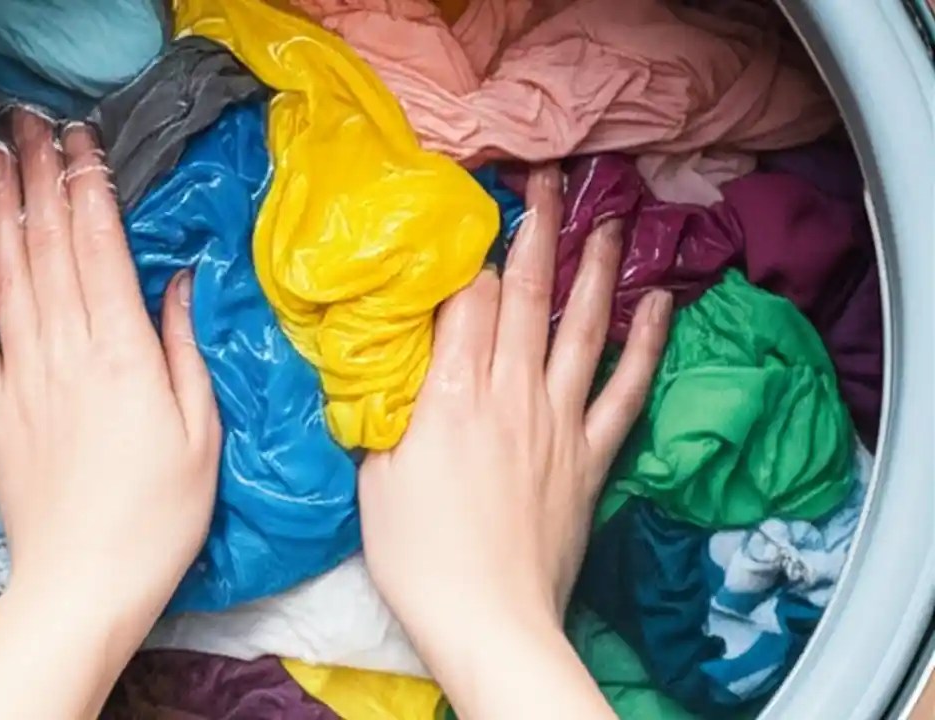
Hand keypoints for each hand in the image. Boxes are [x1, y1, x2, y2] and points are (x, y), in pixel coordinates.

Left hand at [0, 109, 220, 719]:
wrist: (84, 584)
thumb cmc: (160, 515)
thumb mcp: (200, 431)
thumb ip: (184, 349)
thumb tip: (178, 282)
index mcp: (125, 353)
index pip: (100, 249)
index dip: (89, 188)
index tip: (82, 142)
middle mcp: (66, 350)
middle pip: (48, 246)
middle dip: (39, 178)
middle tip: (29, 123)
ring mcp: (22, 375)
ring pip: (5, 275)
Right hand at [359, 165, 670, 715]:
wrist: (489, 619)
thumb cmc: (419, 555)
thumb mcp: (376, 474)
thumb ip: (387, 410)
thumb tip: (386, 363)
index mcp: (453, 394)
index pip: (470, 299)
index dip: (474, 251)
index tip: (477, 211)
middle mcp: (512, 393)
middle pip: (528, 295)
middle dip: (538, 229)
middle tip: (549, 178)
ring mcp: (559, 422)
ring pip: (582, 328)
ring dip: (595, 269)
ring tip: (608, 220)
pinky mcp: (591, 456)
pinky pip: (626, 390)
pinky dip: (646, 345)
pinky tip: (659, 305)